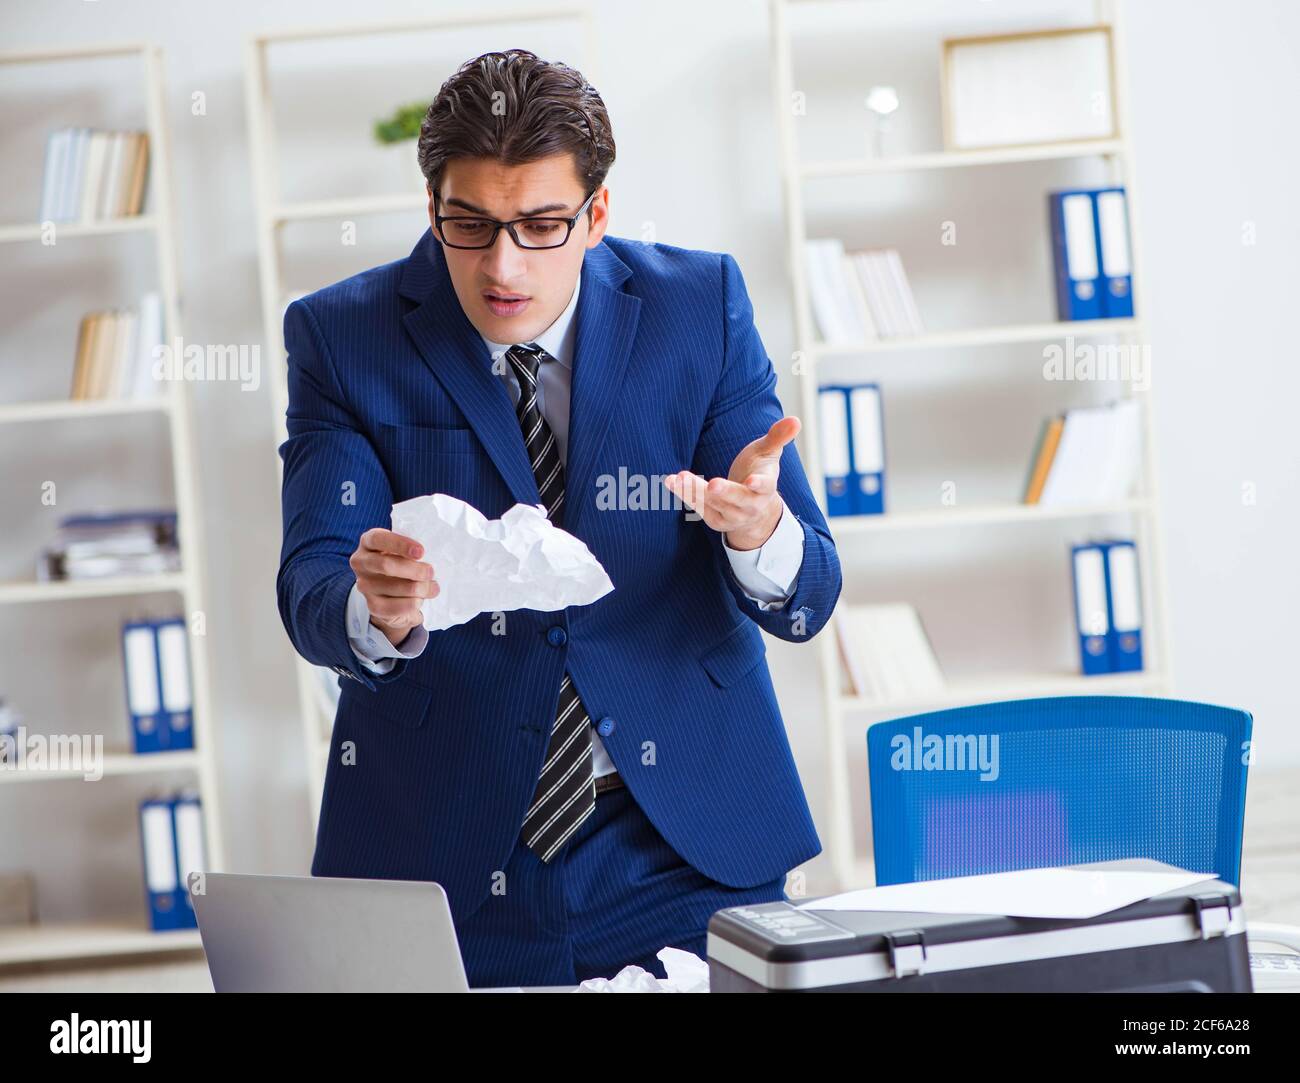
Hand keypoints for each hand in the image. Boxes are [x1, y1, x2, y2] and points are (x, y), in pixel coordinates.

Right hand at [348, 528, 437, 646]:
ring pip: (395, 587)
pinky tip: (420, 599)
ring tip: (433, 587)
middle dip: (414, 569)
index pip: (378, 539)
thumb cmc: (403, 563)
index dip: (400, 544)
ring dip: (419, 588)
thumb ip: (412, 550)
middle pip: (385, 565)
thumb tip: (435, 554)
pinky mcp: (372, 605)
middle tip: (431, 572)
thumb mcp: (404, 551)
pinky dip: (413, 603)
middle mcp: (360, 562)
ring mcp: (364, 585)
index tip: (421, 552)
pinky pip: (396, 606)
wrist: (393, 594)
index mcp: (368, 542)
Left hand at [663, 416, 799, 550]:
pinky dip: (685, 494)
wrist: (754, 509)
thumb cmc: (759, 472)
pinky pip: (698, 506)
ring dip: (695, 491)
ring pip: (713, 503)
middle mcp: (750, 506)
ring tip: (679, 478)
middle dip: (724, 492)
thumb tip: (796, 419)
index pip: (764, 487)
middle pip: (736, 499)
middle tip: (713, 484)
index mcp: (766, 488)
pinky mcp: (715, 519)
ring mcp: (731, 515)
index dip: (759, 484)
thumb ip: (778, 437)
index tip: (751, 481)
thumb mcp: (768, 453)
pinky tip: (671, 481)